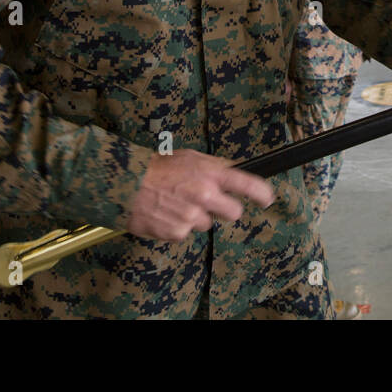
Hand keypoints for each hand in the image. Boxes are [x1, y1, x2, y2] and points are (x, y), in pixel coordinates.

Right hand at [125, 148, 273, 241]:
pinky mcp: (177, 233)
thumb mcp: (190, 157)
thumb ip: (214, 167)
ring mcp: (192, 216)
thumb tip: (232, 173)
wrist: (125, 184)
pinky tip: (165, 214)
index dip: (262, 194)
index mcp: (211, 173)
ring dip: (196, 217)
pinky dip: (177, 227)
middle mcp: (205, 196)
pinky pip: (185, 233)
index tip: (267, 199)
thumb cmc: (157, 167)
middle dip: (225, 210)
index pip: (247, 184)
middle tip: (209, 203)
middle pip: (234, 212)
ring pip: (207, 224)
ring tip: (176, 204)